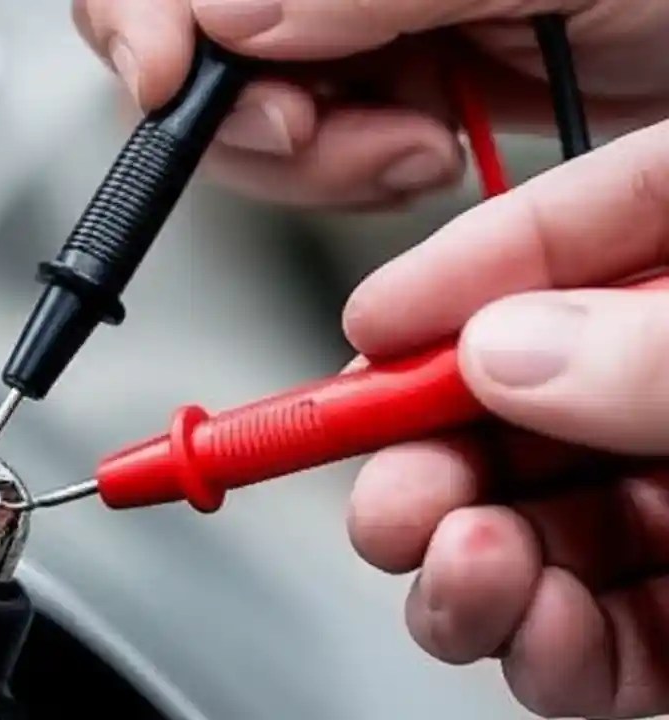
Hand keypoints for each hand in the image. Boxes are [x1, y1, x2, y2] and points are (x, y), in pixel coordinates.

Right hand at [73, 0, 668, 208]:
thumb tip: (224, 15)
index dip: (139, 15)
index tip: (167, 82)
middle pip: (178, 43)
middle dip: (242, 112)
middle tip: (316, 128)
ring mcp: (336, 19)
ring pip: (232, 113)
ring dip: (314, 160)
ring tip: (412, 142)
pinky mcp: (366, 77)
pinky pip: (302, 152)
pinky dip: (350, 176)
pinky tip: (416, 149)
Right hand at [345, 121, 668, 716]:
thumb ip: (663, 344)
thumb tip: (511, 352)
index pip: (577, 234)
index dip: (452, 278)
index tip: (367, 326)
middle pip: (527, 402)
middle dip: (435, 455)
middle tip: (393, 491)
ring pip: (543, 528)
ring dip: (472, 565)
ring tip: (460, 566)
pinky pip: (603, 640)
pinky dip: (547, 652)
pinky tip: (530, 637)